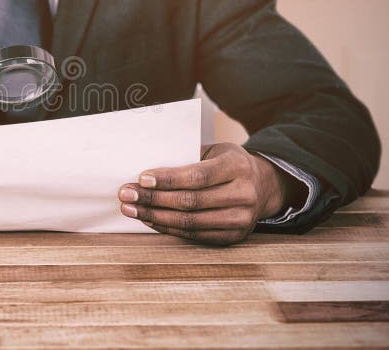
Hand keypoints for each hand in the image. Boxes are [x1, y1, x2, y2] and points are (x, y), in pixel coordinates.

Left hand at [117, 142, 293, 244]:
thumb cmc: (228, 163)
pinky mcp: (233, 237)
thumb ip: (187, 156)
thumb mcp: (215, 150)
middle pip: (190, 201)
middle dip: (153, 199)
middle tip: (126, 194)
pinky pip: (194, 235)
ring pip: (190, 222)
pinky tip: (149, 219)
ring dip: (155, 216)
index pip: (198, 176)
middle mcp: (243, 194)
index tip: (141, 178)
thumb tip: (145, 166)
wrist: (263, 186)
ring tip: (131, 209)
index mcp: (237, 166)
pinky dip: (168, 228)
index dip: (168, 179)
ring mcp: (241, 219)